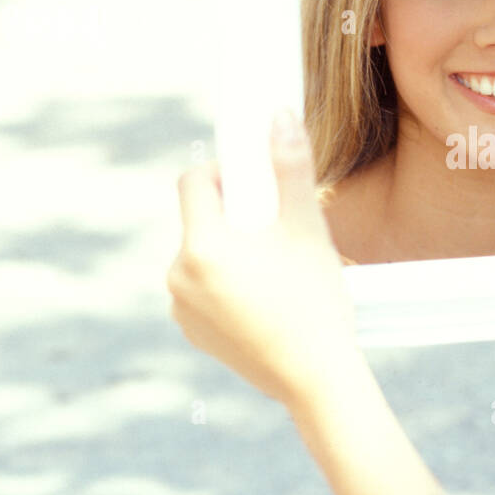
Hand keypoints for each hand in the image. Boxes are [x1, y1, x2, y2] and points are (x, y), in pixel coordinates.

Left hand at [166, 111, 359, 407]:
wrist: (315, 377)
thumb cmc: (314, 301)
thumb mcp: (306, 227)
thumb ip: (290, 167)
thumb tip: (280, 118)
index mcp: (201, 246)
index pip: (193, 183)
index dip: (223, 173)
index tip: (254, 181)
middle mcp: (178, 276)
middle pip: (200, 221)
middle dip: (235, 216)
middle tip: (277, 230)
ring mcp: (182, 308)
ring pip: (203, 255)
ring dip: (232, 250)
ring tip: (277, 268)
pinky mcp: (193, 332)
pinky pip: (204, 289)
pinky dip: (228, 284)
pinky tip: (266, 298)